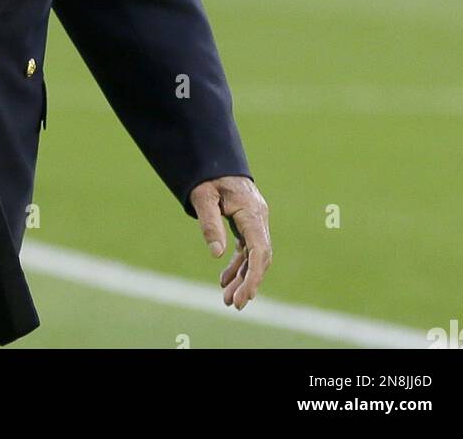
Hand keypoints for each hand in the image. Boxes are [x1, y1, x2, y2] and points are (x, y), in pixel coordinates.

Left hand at [189, 175, 271, 309]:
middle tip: (232, 304)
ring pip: (254, 255)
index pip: (260, 250)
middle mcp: (258, 218)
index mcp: (252, 212)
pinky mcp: (247, 223)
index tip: (244, 296)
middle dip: (248, 282)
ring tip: (226, 299)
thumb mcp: (202, 196)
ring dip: (243, 277)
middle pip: (260, 257)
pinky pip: (247, 248)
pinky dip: (238, 265)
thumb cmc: (208, 175)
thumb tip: (216, 254)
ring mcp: (255, 221)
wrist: (214, 158)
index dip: (254, 276)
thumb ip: (209, 223)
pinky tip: (225, 280)